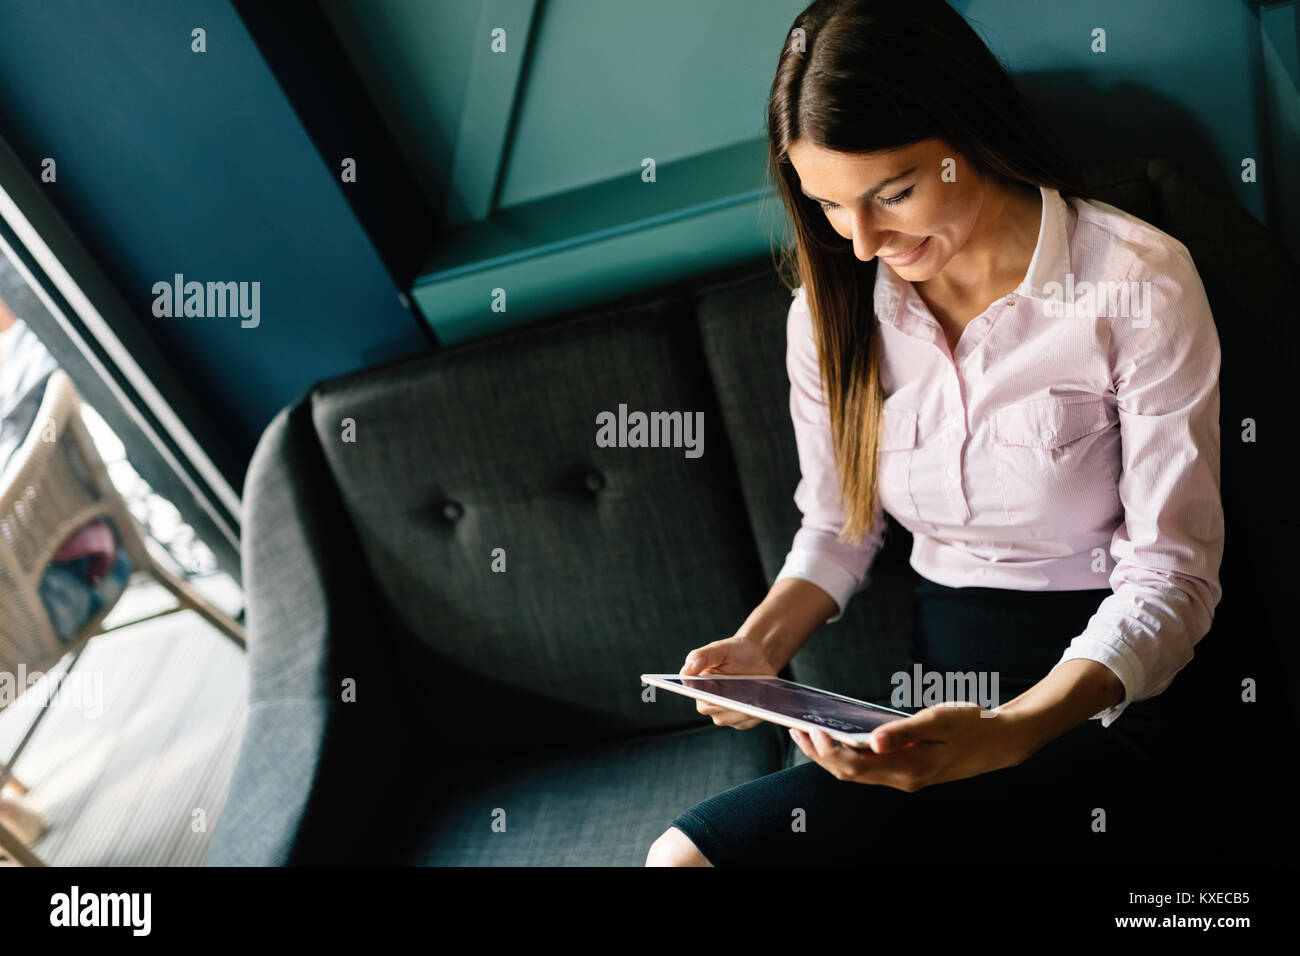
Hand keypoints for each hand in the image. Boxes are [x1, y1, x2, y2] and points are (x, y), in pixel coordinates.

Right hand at [680, 635, 780, 729]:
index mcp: (698, 688)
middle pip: (719, 713)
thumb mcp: (717, 649)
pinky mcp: (742, 719)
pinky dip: (755, 715)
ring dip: (745, 710)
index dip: (711, 700)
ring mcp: (726, 714)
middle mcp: (710, 704)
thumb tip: (685, 672)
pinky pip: (748, 722)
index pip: (702, 700)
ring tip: (755, 699)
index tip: (721, 696)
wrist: (757, 656)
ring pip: (734, 719)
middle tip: (743, 697)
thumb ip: (699, 657)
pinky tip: (762, 705)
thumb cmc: (734, 651)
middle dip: (731, 705)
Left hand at [788, 701, 1030, 791]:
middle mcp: (903, 779)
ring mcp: (906, 777)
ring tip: (809, 733)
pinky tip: (840, 738)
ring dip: (831, 756)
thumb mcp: (938, 720)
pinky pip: (871, 768)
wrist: (1002, 741)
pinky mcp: (909, 771)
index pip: (854, 766)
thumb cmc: (971, 724)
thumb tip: (872, 741)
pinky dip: (850, 755)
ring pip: (858, 773)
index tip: (809, 729)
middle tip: (795, 729)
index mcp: (909, 768)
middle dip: (819, 754)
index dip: (827, 751)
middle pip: (849, 773)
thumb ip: (903, 731)